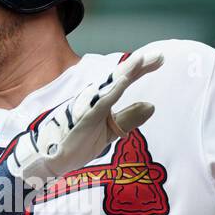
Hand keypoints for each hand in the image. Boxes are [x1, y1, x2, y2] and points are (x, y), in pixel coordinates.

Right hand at [6, 49, 161, 184]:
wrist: (54, 160)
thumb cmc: (78, 142)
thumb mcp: (110, 131)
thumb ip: (128, 118)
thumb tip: (151, 105)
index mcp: (102, 99)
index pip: (124, 79)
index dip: (142, 68)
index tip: (161, 59)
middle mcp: (94, 98)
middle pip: (120, 76)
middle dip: (139, 64)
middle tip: (160, 55)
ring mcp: (88, 106)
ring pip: (110, 85)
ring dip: (126, 72)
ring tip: (142, 60)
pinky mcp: (84, 118)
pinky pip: (100, 103)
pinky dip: (112, 91)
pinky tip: (124, 82)